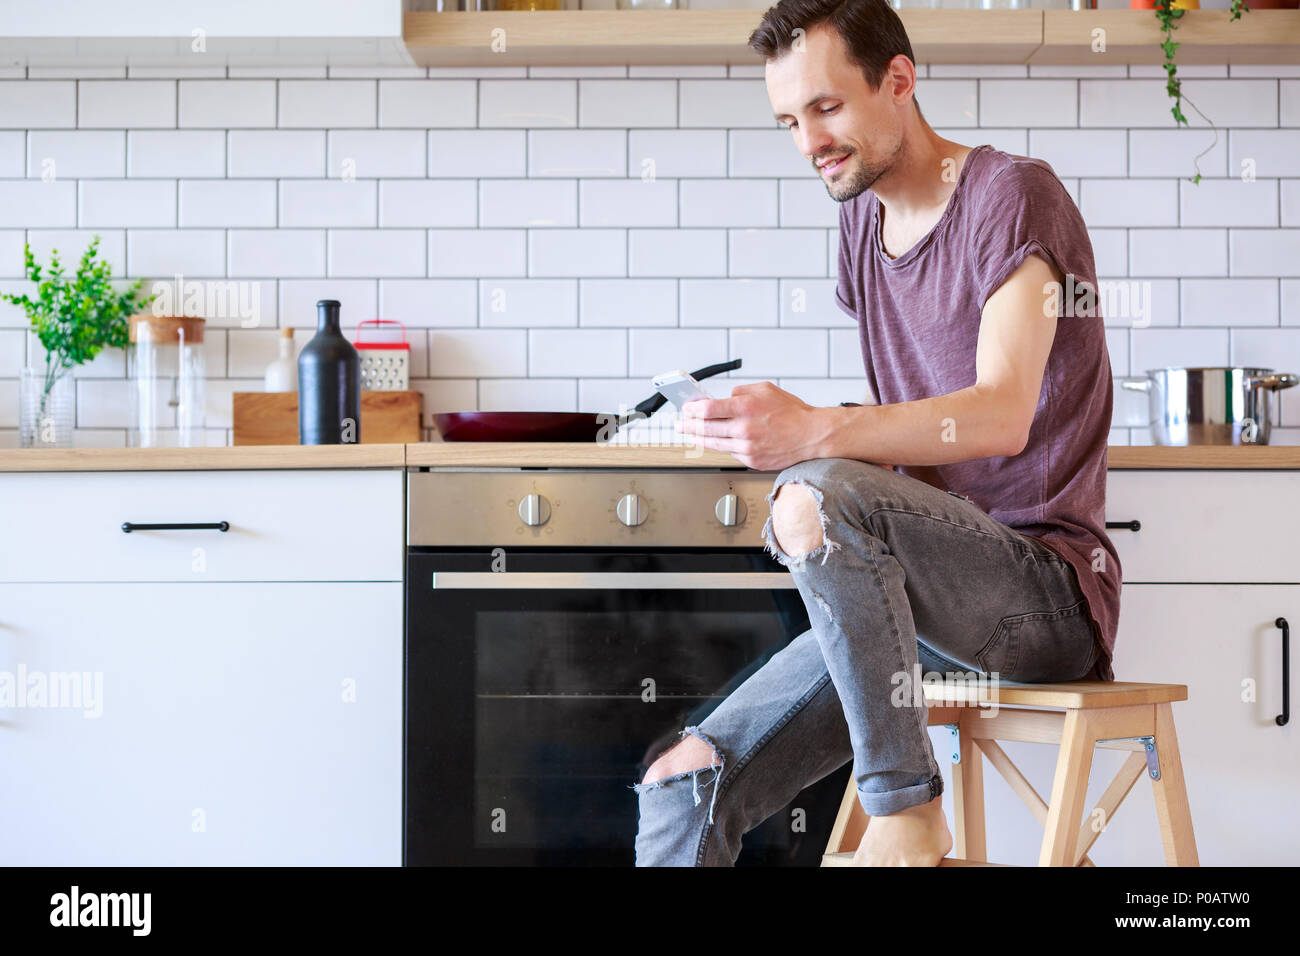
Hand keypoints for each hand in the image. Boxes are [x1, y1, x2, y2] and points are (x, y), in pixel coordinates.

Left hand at [675, 381, 819, 470]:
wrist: (812, 435)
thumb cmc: (792, 412)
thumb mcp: (766, 389)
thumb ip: (741, 392)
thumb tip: (724, 398)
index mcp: (746, 408)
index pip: (707, 409)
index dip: (692, 409)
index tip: (685, 408)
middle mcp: (744, 429)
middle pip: (705, 429)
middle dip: (687, 426)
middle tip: (679, 424)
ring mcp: (747, 447)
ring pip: (714, 444)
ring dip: (699, 438)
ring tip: (691, 434)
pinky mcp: (752, 461)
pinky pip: (731, 453)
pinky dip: (724, 446)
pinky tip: (719, 441)